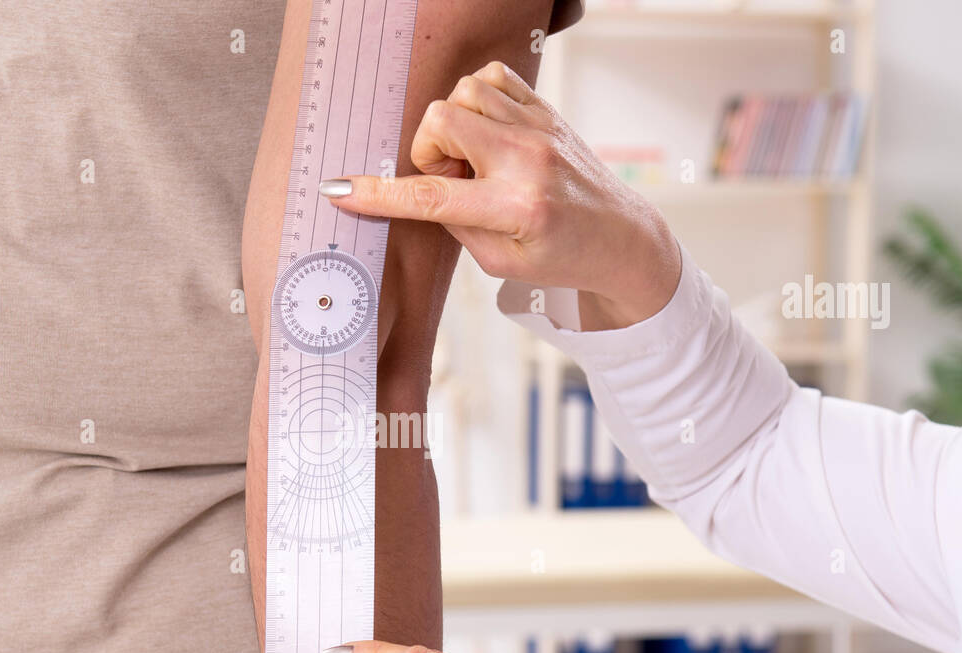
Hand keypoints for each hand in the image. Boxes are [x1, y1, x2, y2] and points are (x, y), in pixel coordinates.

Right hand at [320, 61, 681, 330]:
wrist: (621, 238)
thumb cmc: (561, 258)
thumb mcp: (501, 263)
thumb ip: (456, 224)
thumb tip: (423, 187)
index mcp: (516, 209)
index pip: (431, 196)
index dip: (378, 194)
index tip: (340, 191)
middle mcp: (528, 159)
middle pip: (443, 117)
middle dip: (429, 149)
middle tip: (451, 180)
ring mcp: (539, 128)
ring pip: (465, 93)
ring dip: (454, 127)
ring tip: (473, 161)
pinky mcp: (546, 111)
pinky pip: (492, 79)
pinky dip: (477, 103)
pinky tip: (488, 137)